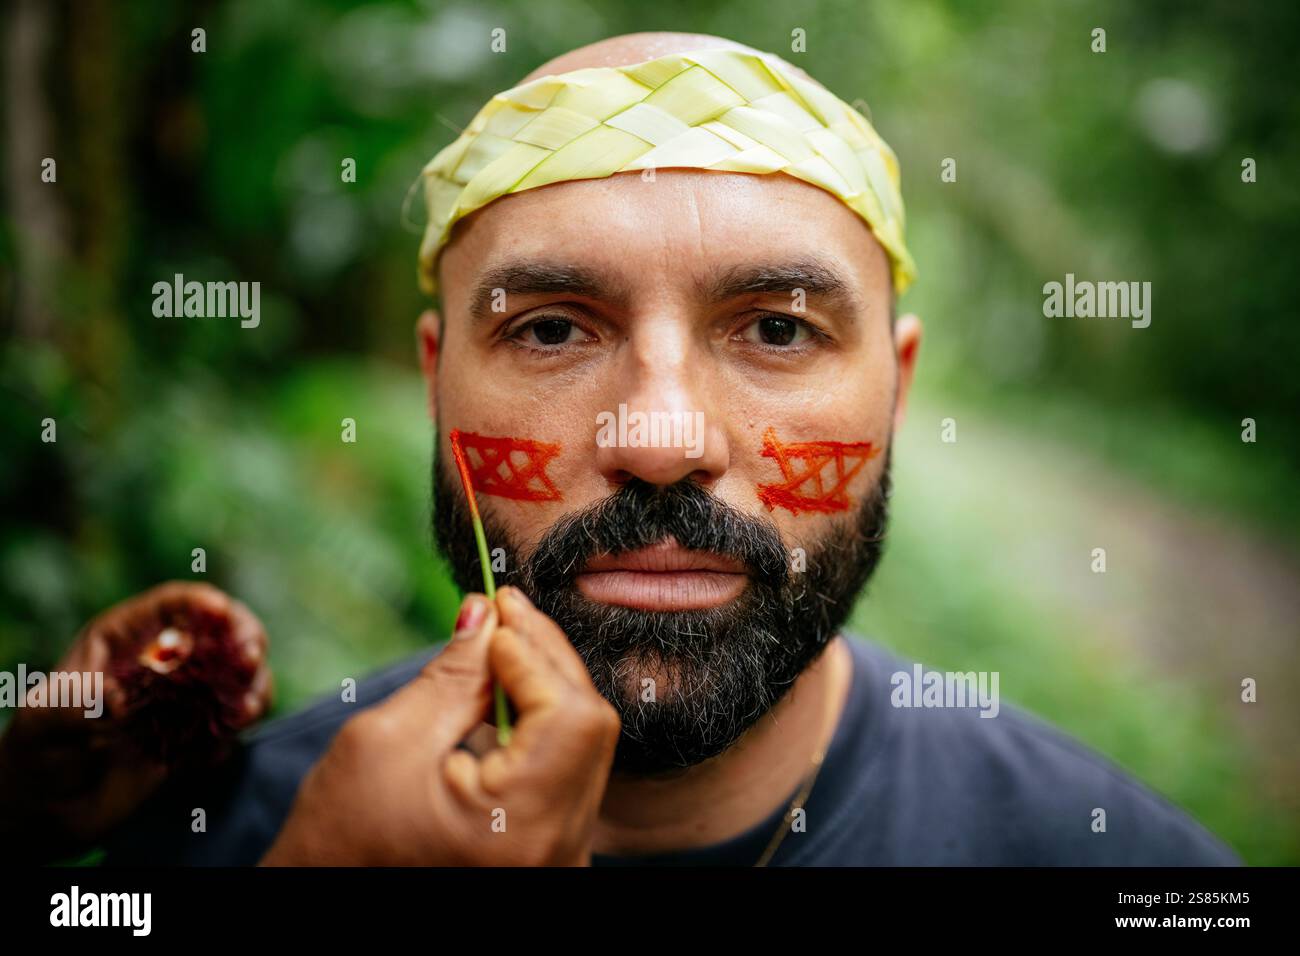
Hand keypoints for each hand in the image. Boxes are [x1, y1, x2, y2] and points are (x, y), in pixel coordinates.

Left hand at [0, 582, 271, 860]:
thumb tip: (117, 698)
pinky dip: (240, 727)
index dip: (202, 603)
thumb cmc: (36, 755)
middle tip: (250, 661)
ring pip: (241, 672)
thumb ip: (71, 706)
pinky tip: (213, 753)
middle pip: (223, 628)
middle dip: (247, 637)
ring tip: (241, 715)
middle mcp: (163, 658)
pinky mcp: (200, 729)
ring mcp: (187, 693)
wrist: (49, 809)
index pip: (172, 604)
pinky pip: (238, 716)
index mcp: (123, 639)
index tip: (221, 614)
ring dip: (254, 686)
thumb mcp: (40, 725)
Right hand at [260, 586, 620, 865]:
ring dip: (544, 687)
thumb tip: (487, 611)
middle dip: (544, 659)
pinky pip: (566, 773)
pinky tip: (506, 695)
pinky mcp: (549, 854)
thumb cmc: (337, 841)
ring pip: (582, 746)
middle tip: (501, 609)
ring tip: (499, 645)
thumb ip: (453, 673)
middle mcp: (559, 852)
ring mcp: (559, 858)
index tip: (496, 612)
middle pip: (586, 728)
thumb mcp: (386, 741)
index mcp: (520, 828)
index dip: (535, 654)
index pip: (570, 715)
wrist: (319, 903)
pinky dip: (540, 726)